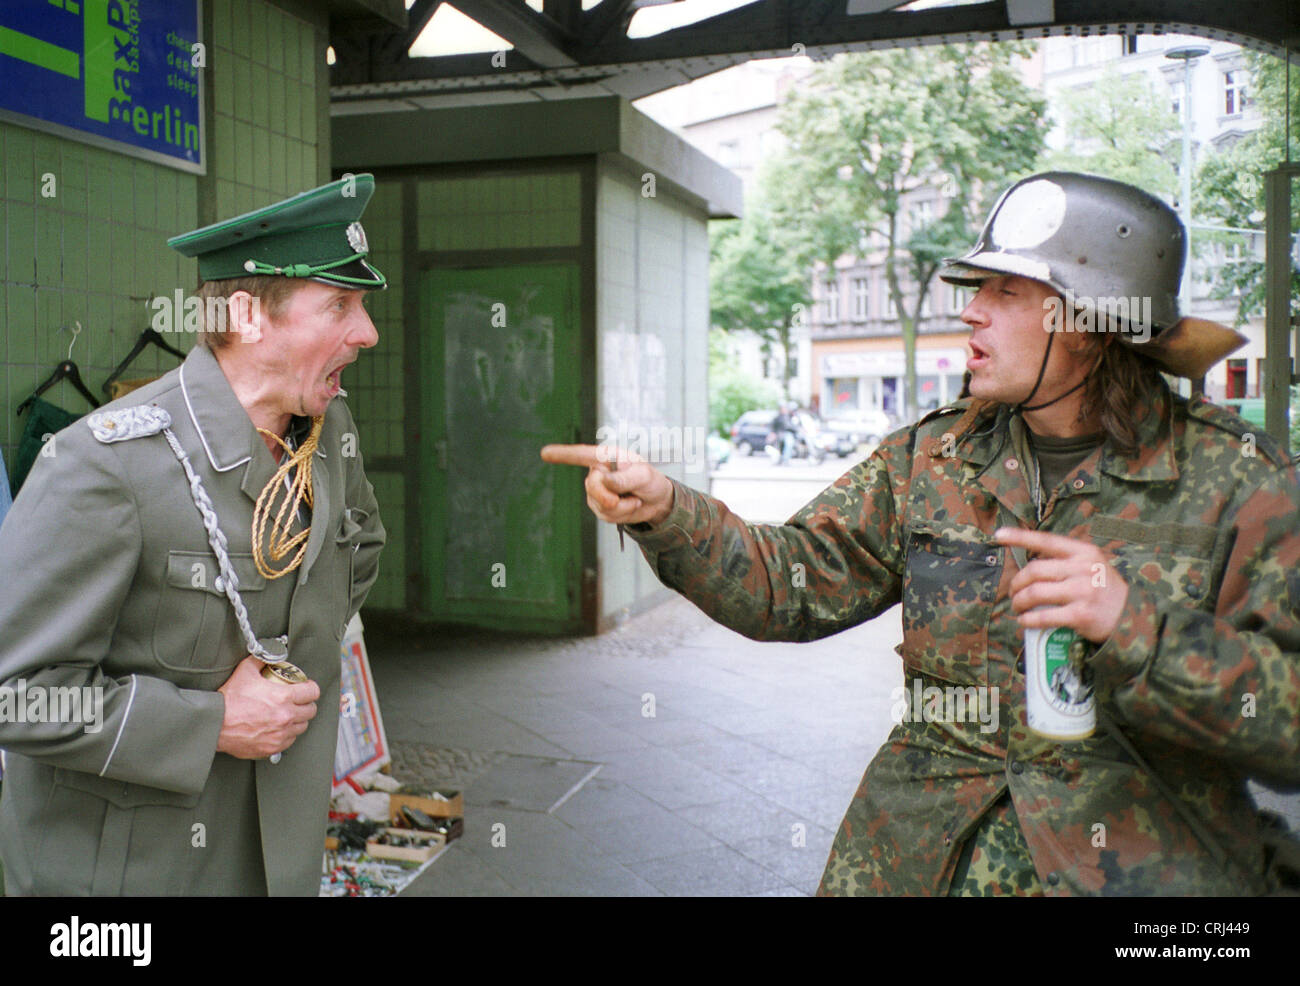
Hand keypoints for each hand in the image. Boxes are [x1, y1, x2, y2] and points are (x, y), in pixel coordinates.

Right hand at [216, 656, 320, 758]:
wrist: (215, 724)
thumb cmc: (229, 700)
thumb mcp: (245, 672)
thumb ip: (260, 660)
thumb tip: (268, 654)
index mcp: (283, 697)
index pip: (313, 692)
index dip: (311, 688)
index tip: (307, 687)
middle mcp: (286, 717)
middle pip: (311, 710)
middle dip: (306, 704)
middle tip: (299, 701)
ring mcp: (280, 734)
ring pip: (302, 727)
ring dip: (298, 719)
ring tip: (289, 714)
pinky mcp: (273, 747)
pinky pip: (290, 741)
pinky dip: (287, 734)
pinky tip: (280, 727)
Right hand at [539, 444, 674, 526]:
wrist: (657, 501)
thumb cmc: (650, 481)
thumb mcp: (643, 476)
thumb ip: (623, 478)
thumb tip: (602, 482)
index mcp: (607, 457)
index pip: (582, 455)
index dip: (563, 454)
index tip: (545, 453)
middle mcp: (599, 472)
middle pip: (592, 486)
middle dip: (610, 497)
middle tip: (631, 499)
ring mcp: (597, 491)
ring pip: (600, 505)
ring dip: (622, 508)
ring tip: (635, 499)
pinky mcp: (600, 507)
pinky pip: (606, 516)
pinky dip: (622, 515)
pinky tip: (630, 506)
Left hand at [995, 527, 1127, 642]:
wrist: (1133, 617)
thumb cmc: (1105, 590)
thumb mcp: (1092, 565)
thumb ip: (1066, 561)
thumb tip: (1030, 566)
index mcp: (1083, 552)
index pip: (1046, 541)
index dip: (1020, 537)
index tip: (999, 534)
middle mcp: (1082, 568)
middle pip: (1034, 571)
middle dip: (1016, 583)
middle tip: (1013, 592)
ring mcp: (1082, 591)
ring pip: (1034, 593)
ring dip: (1019, 602)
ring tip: (1017, 607)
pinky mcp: (1080, 615)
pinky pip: (1043, 616)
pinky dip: (1028, 619)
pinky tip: (1024, 621)